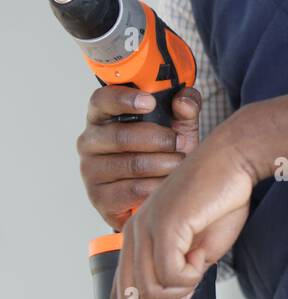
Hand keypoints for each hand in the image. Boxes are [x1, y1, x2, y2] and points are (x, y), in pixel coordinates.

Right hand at [77, 85, 200, 230]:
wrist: (160, 195)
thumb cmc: (163, 153)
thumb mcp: (179, 126)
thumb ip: (186, 107)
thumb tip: (183, 101)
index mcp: (103, 116)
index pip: (102, 100)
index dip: (124, 99)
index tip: (150, 102)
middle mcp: (90, 141)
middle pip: (121, 136)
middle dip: (159, 139)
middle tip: (179, 142)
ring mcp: (91, 171)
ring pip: (132, 164)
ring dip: (164, 164)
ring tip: (179, 163)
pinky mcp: (100, 198)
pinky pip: (134, 190)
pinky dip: (158, 186)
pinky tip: (167, 184)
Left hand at [111, 121, 253, 298]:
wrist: (235, 162)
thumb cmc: (221, 199)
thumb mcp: (200, 248)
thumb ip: (183, 275)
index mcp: (137, 238)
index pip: (120, 296)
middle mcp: (134, 234)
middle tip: (191, 293)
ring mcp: (146, 230)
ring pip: (151, 292)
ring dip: (181, 291)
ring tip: (199, 265)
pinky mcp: (164, 227)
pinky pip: (170, 276)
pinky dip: (191, 277)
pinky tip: (201, 257)